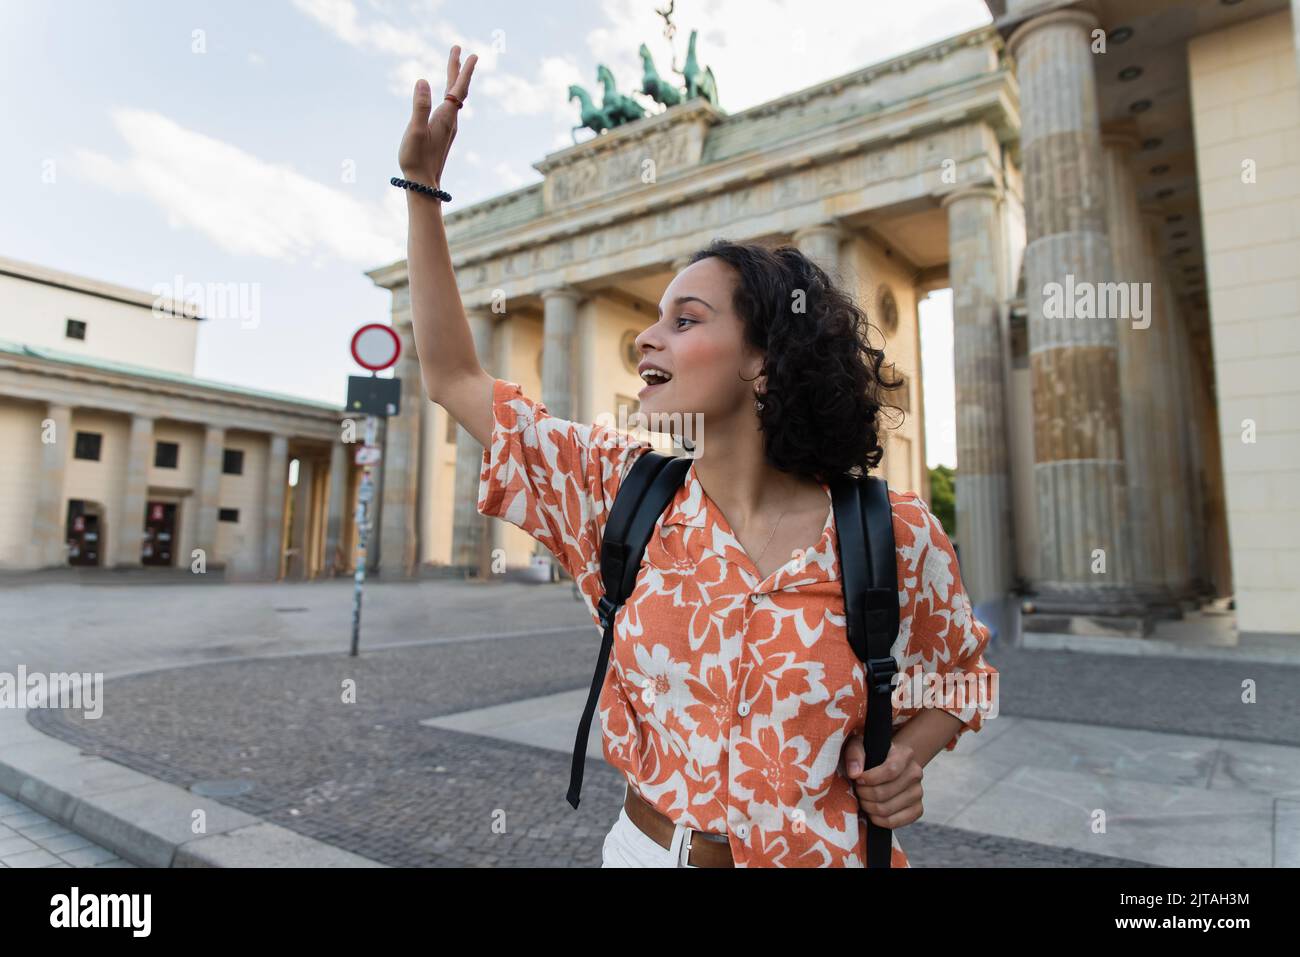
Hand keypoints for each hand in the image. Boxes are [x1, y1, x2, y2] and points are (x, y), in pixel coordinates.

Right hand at [399, 44, 477, 186]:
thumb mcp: (414, 130)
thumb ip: (419, 105)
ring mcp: (448, 128)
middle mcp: (451, 121)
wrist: (423, 184)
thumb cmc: (416, 158)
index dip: (463, 70)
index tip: (470, 53)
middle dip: (458, 69)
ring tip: (454, 66)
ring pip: (455, 98)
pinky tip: (447, 96)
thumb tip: (423, 80)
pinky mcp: (444, 134)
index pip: (458, 88)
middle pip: (458, 90)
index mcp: (445, 117)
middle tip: (459, 50)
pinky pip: (450, 107)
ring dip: (455, 80)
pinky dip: (450, 94)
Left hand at [843, 734, 924, 828]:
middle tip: (858, 791)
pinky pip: (895, 822)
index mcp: (905, 754)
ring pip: (887, 809)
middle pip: (885, 792)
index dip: (870, 778)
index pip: (890, 770)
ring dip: (869, 807)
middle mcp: (915, 773)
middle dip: (864, 794)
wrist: (889, 767)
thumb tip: (855, 774)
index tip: (857, 779)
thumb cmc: (872, 755)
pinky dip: (878, 820)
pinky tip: (871, 812)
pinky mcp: (917, 810)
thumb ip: (855, 754)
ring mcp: (918, 793)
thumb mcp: (860, 745)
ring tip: (863, 800)